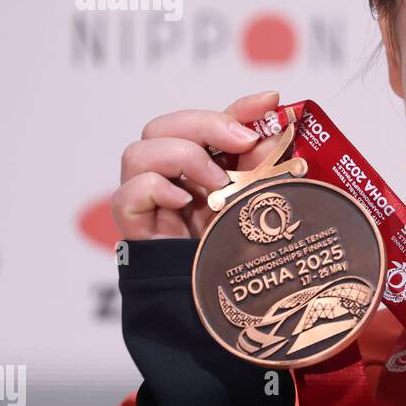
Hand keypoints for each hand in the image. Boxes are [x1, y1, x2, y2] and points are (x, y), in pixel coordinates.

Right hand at [111, 90, 282, 239]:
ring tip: (217, 184)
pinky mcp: (133, 225)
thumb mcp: (254, 199)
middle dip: (205, 125)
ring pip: (138, 152)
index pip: (207, 123)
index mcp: (197, 166)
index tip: (270, 101)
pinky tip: (185, 202)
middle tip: (243, 142)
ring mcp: (146, 199)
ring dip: (183, 157)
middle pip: (162, 126)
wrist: (214, 303)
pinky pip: (128, 193)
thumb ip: (261, 163)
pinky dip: (156, 188)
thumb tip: (276, 125)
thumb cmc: (232, 249)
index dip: (237, 108)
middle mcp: (166, 176)